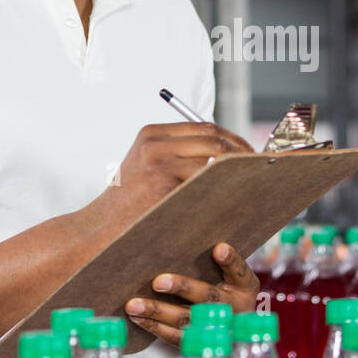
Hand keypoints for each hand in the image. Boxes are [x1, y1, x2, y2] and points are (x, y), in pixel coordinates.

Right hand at [94, 122, 253, 225]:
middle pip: (213, 136)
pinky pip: (207, 177)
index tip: (249, 153)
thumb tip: (226, 157)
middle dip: (241, 150)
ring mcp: (160, 160)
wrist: (99, 230)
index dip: (232, 138)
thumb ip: (177, 157)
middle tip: (258, 168)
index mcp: (152, 133)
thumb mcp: (145, 169)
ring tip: (252, 181)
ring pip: (214, 156)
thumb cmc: (128, 206)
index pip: (204, 127)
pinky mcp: (165, 181)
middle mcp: (155, 141)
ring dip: (237, 168)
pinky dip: (226, 184)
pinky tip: (237, 195)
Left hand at [125, 242, 260, 345]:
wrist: (237, 332)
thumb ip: (226, 262)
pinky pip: (174, 337)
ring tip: (134, 305)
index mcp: (242, 289)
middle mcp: (230, 310)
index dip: (230, 260)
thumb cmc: (231, 295)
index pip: (239, 271)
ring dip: (158, 312)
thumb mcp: (237, 279)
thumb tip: (216, 247)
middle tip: (158, 281)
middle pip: (206, 298)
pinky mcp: (196, 344)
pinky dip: (154, 327)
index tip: (218, 249)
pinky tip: (137, 318)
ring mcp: (213, 330)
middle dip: (182, 288)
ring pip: (185, 321)